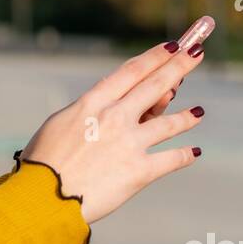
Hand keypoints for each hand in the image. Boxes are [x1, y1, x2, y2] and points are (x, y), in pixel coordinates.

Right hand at [19, 37, 207, 225]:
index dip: (155, 56)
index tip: (173, 45)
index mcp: (93, 103)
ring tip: (199, 113)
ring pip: (169, 123)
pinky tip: (194, 152)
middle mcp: (115, 117)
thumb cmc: (43, 162)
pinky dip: (185, 155)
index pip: (132, 71)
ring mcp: (129, 143)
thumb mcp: (60, 124)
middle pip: (156, 85)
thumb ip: (88, 111)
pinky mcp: (139, 171)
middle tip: (197, 53)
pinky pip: (171, 159)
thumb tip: (109, 103)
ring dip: (187, 117)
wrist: (43, 197)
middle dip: (180, 66)